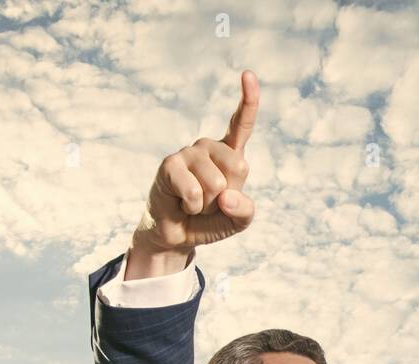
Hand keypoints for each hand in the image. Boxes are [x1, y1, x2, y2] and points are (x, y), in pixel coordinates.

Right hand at [130, 69, 257, 260]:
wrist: (177, 234)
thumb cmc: (210, 221)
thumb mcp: (239, 220)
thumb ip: (245, 210)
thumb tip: (226, 195)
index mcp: (229, 153)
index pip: (241, 124)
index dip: (248, 100)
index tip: (247, 74)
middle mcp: (208, 146)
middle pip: (239, 167)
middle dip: (229, 195)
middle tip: (212, 202)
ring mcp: (188, 152)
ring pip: (217, 184)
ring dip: (209, 206)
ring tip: (196, 204)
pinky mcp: (170, 164)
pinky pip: (194, 193)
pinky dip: (193, 207)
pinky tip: (183, 205)